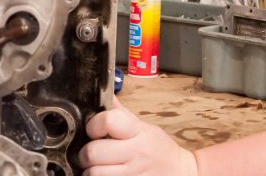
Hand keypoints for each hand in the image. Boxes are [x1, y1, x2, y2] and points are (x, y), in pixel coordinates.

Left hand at [78, 98, 197, 175]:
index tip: (93, 131)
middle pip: (94, 152)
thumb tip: (105, 96)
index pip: (108, 121)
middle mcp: (135, 152)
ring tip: (95, 168)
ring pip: (95, 173)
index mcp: (138, 131)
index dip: (93, 126)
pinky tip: (105, 175)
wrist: (180, 172)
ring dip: (89, 172)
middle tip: (88, 155)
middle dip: (85, 154)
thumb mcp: (144, 127)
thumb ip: (122, 115)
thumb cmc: (160, 149)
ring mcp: (133, 173)